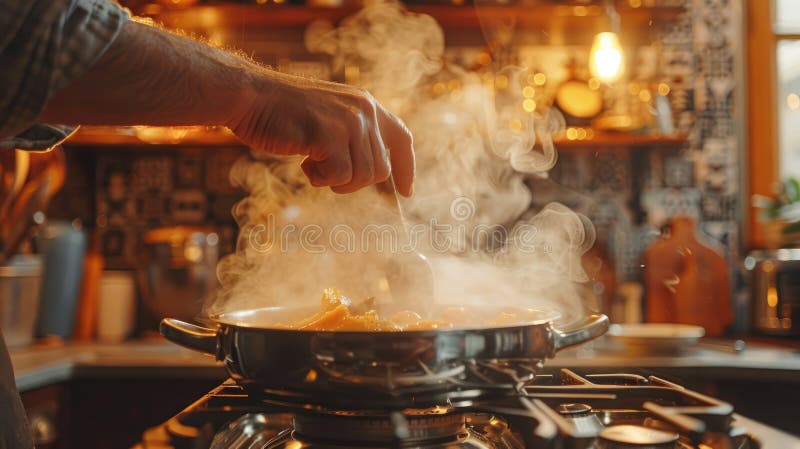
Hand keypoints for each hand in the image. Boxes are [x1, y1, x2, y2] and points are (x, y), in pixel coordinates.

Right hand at [229, 73, 414, 195]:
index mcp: (366, 104)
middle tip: (326, 171)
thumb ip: (353, 135)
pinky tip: (304, 162)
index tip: (407, 191)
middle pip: (381, 169)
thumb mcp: (329, 117)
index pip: (401, 138)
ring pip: (363, 176)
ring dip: (336, 180)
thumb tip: (377, 172)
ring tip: (312, 162)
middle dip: (355, 181)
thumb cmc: (282, 113)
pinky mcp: (331, 135)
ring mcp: (349, 122)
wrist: (251, 96)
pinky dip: (321, 179)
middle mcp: (364, 110)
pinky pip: (340, 177)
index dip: (407, 167)